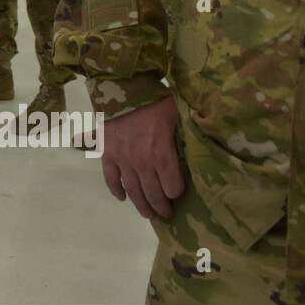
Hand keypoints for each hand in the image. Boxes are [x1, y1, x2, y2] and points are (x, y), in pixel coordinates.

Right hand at [99, 95, 183, 219]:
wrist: (123, 90)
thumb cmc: (155, 102)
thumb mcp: (178, 118)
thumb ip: (184, 138)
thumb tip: (197, 151)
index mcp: (162, 156)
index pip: (172, 188)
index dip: (177, 193)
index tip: (179, 194)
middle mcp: (143, 164)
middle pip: (153, 194)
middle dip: (162, 207)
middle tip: (166, 214)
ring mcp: (123, 161)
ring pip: (133, 191)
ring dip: (141, 205)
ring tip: (148, 214)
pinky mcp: (107, 154)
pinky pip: (111, 178)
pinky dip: (116, 190)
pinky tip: (122, 197)